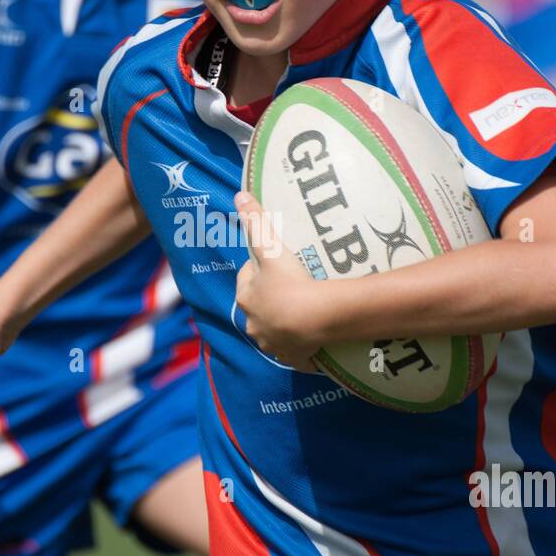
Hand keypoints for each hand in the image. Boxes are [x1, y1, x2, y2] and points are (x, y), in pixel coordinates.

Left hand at [233, 192, 323, 371]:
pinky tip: (314, 337)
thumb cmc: (290, 281)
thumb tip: (239, 195)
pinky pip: (296, 352)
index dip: (259, 271)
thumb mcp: (271, 248)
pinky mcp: (293, 359)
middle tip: (295, 285)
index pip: (247, 280)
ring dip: (285, 322)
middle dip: (272, 298)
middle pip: (261, 307)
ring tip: (306, 309)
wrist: (316, 319)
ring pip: (276, 331)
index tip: (275, 264)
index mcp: (246, 298)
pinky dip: (302, 346)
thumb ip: (256, 222)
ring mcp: (273, 345)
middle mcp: (254, 324)